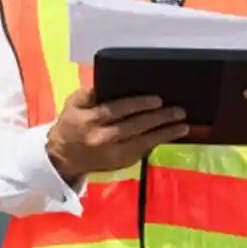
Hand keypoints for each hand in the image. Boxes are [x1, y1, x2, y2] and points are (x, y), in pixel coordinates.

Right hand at [46, 87, 188, 183]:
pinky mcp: (120, 164)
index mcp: (89, 120)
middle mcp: (101, 138)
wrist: (63, 157)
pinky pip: (142, 152)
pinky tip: (170, 135)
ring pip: (142, 142)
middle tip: (178, 111)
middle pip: (133, 127)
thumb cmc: (72, 124)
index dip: (138, 104)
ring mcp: (112, 154)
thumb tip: (114, 82)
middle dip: (158, 118)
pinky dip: (157, 142)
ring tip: (183, 126)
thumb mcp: (74, 103)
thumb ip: (92, 93)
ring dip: (164, 133)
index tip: (158, 99)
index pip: (116, 110)